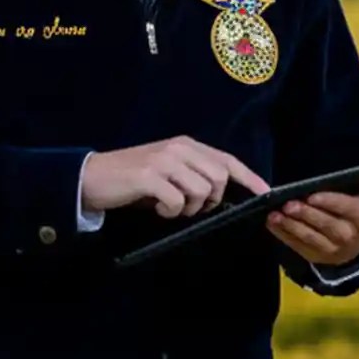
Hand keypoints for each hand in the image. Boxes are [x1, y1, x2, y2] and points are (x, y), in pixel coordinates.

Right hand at [81, 136, 269, 218]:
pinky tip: (155, 208)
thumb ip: (193, 175)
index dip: (249, 177)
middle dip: (212, 199)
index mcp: (186, 145)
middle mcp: (179, 148)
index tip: (266, 192)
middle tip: (189, 207)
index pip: (227, 159)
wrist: (92, 177)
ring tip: (167, 206)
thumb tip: (220, 193)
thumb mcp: (167, 171)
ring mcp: (164, 161)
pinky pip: (177, 202)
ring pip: (202, 191)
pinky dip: (170, 212)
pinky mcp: (149, 176)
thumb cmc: (133, 179)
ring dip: (189, 208)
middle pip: (220, 177)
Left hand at [267, 171, 358, 265]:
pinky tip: (272, 222)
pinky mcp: (316, 256)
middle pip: (328, 227)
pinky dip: (283, 235)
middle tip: (289, 202)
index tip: (312, 193)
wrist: (357, 241)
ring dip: (292, 227)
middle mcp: (350, 237)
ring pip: (311, 239)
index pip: (349, 211)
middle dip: (308, 215)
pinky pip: (298, 246)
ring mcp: (332, 250)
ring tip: (276, 213)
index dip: (331, 203)